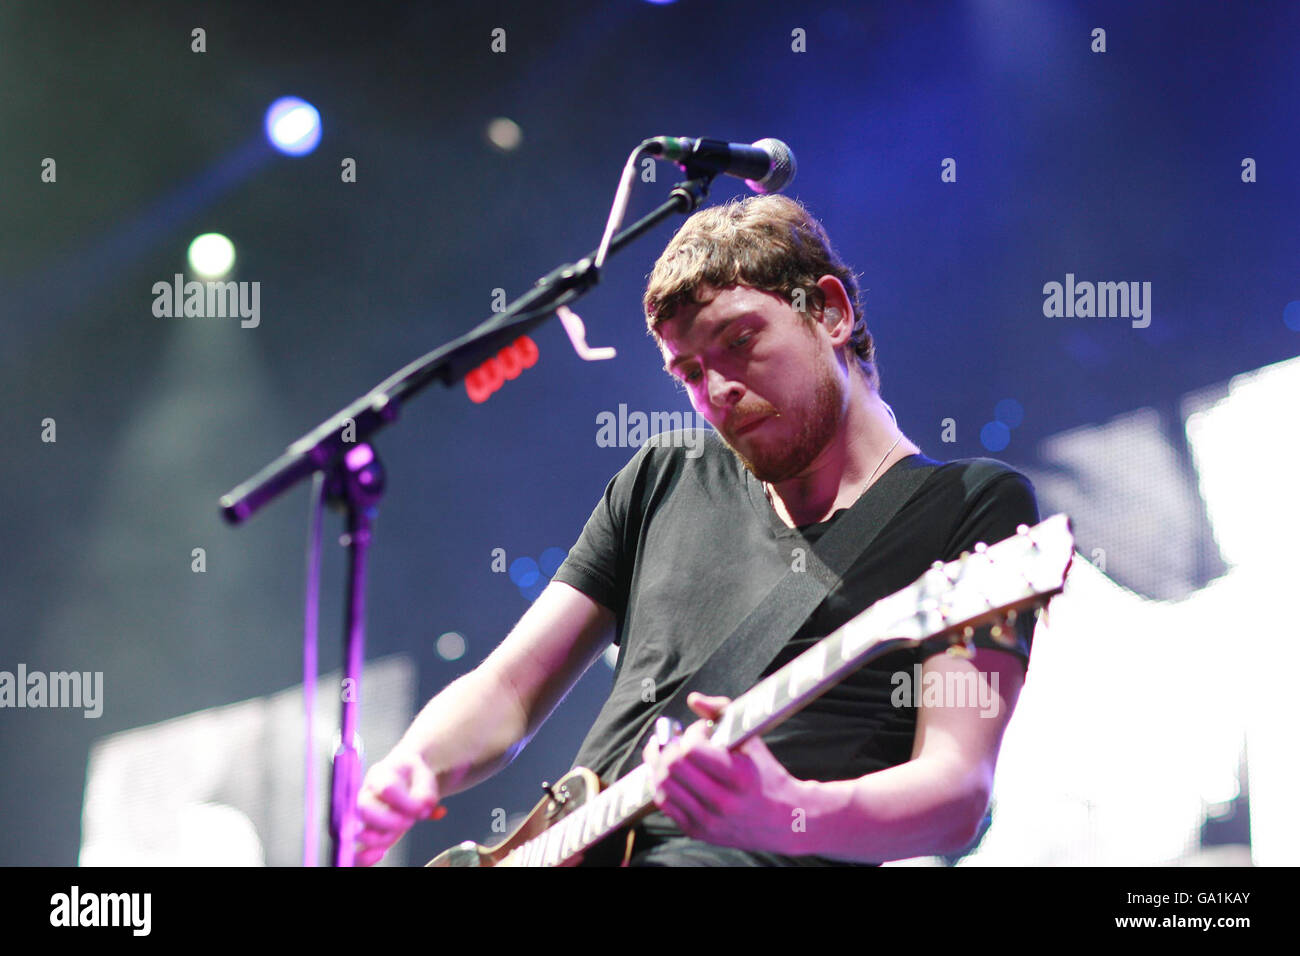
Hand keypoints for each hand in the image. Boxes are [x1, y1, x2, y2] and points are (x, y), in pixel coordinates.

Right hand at [354, 749, 443, 865]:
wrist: (407, 778)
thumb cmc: (413, 776)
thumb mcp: (424, 775)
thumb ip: (426, 790)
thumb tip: (424, 806)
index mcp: (381, 775)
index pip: (387, 788)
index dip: (406, 803)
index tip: (422, 809)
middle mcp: (366, 794)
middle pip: (364, 810)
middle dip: (389, 821)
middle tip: (410, 822)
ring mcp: (364, 816)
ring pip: (359, 831)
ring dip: (381, 838)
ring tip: (399, 833)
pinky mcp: (367, 833)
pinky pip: (356, 850)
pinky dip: (364, 857)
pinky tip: (380, 854)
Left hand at [642, 693, 808, 855]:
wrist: (785, 820)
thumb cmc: (765, 773)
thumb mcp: (752, 740)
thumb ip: (722, 712)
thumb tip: (693, 699)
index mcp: (739, 776)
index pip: (691, 749)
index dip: (691, 733)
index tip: (703, 731)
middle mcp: (722, 802)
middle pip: (671, 767)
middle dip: (671, 746)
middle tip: (680, 740)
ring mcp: (708, 820)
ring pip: (662, 785)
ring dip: (660, 763)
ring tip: (671, 753)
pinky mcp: (697, 832)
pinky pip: (664, 803)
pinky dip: (662, 784)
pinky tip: (672, 773)